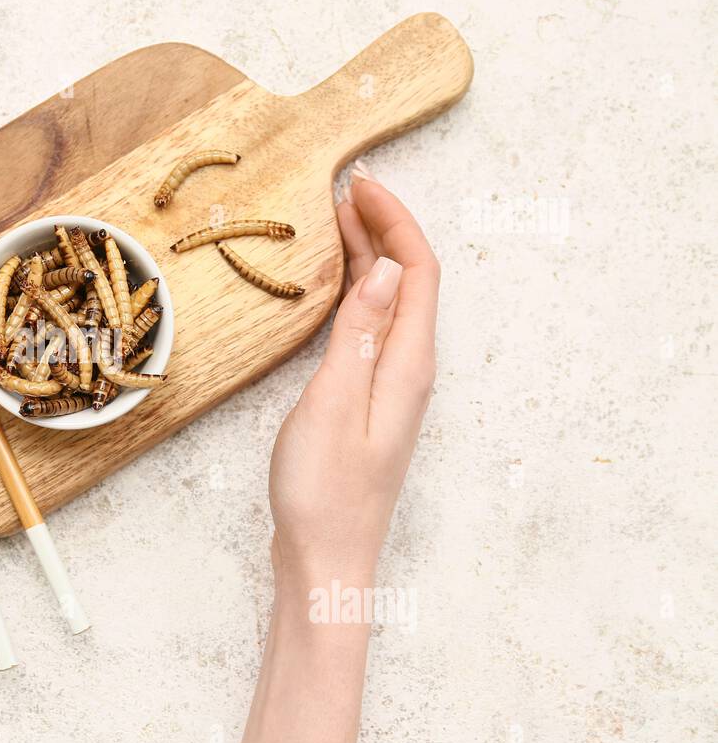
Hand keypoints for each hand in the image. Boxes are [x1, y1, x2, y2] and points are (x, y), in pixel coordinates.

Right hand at [234, 165, 439, 742]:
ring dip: (370, 258)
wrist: (326, 557)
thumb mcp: (332, 404)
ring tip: (336, 223)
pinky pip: (374, 328)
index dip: (396, 222)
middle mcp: (409, 370)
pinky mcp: (369, 401)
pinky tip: (335, 289)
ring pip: (391, 304)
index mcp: (408, 364)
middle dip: (383, 229)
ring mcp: (390, 386)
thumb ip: (359, 335)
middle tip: (342, 191)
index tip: (360, 184)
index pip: (418, 273)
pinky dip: (358, 294)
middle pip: (410, 282)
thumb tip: (389, 269)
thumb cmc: (323, 490)